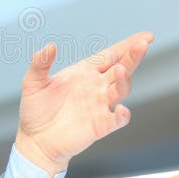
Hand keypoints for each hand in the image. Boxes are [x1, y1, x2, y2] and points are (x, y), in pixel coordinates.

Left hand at [15, 31, 153, 176]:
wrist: (35, 141)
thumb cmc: (35, 111)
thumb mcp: (32, 83)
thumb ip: (40, 64)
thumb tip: (49, 46)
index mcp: (84, 72)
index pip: (110, 55)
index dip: (127, 46)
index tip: (146, 37)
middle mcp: (96, 87)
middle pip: (122, 68)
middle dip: (133, 56)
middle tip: (142, 44)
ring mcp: (100, 105)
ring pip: (121, 89)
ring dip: (123, 79)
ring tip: (120, 70)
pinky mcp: (100, 125)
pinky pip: (117, 119)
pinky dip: (122, 115)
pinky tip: (121, 110)